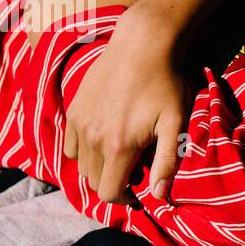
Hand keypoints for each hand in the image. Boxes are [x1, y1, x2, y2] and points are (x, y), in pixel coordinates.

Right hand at [62, 4, 193, 205]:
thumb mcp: (175, 124)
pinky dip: (83, 151)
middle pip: (94, 182)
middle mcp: (93, 138)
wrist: (142, 45)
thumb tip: (159, 196)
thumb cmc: (165, 84)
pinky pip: (70, 145)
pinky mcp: (73, 109)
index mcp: (118, 146)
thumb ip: (167, 162)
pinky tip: (104, 139)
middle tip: (135, 168)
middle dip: (113, 183)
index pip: (108, 193)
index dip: (124, 200)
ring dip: (99, 168)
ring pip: (80, 165)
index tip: (138, 191)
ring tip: (121, 154)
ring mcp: (79, 123)